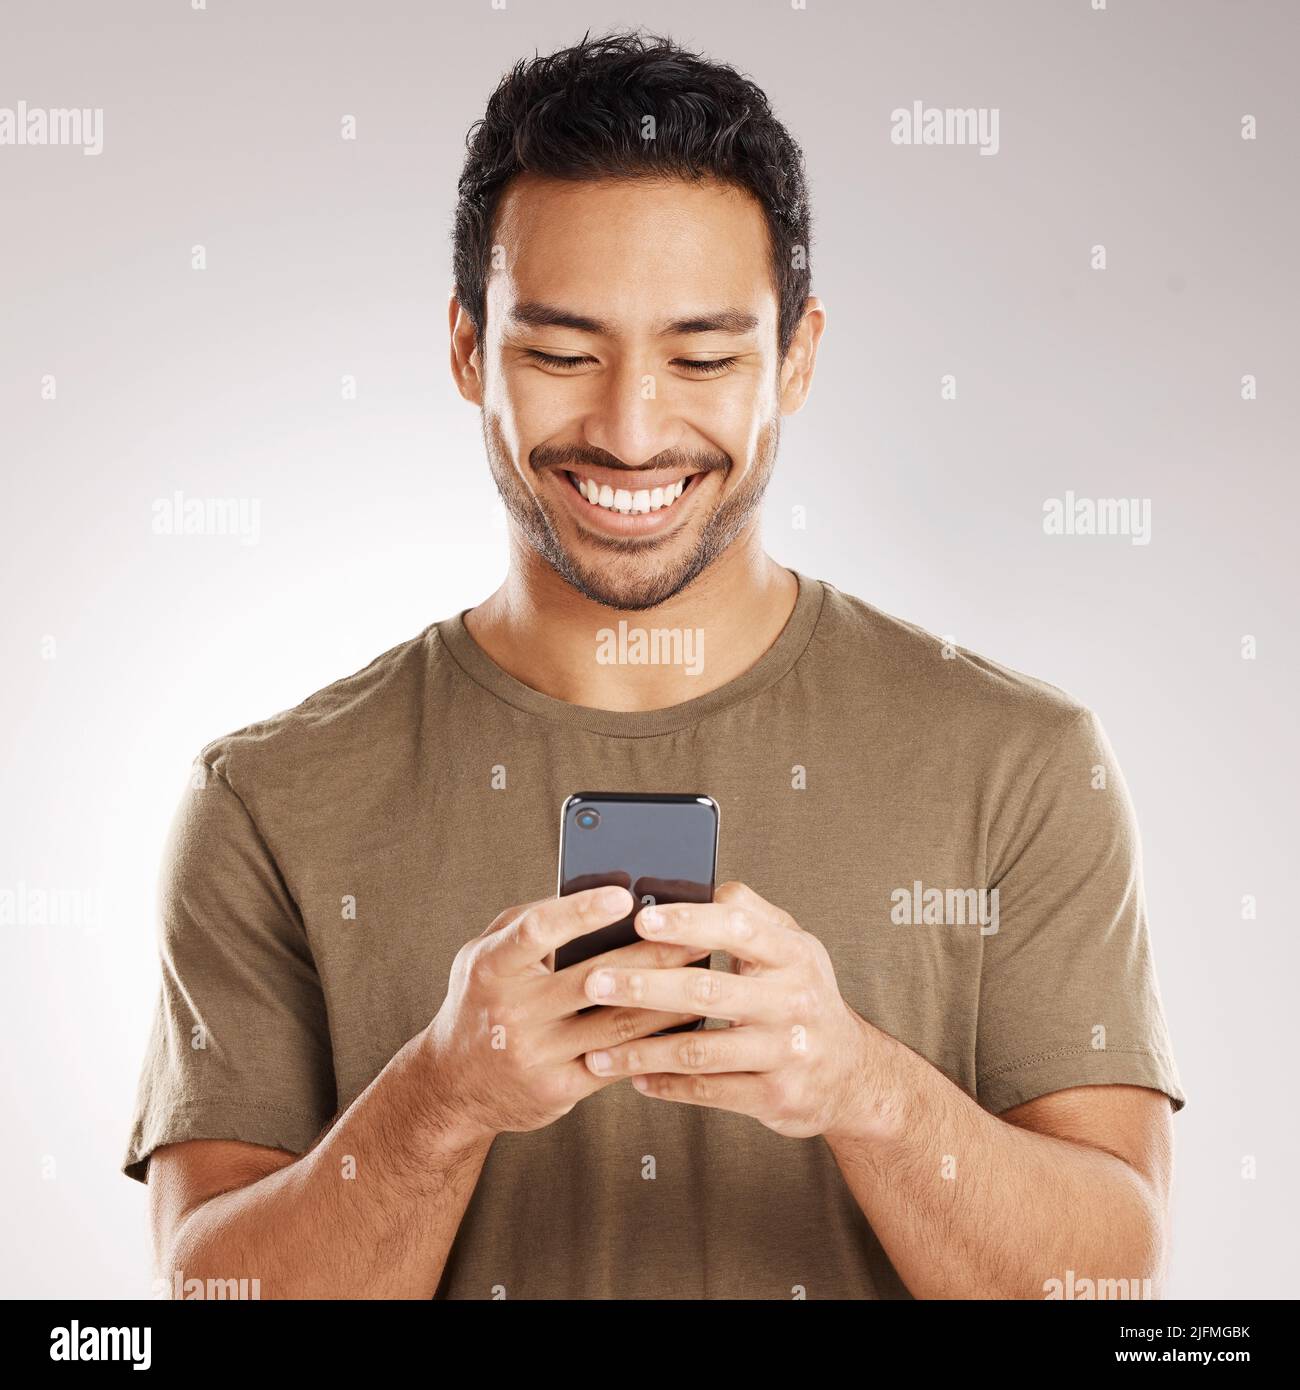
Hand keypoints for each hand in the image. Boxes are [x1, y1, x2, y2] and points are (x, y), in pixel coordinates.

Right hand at [424, 886, 706, 1139]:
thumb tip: (600, 895)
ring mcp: (535, 1054)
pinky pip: (618, 1061)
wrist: (452, 1086)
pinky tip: (685, 1021)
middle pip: (594, 978)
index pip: (536, 931)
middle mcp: (510, 1011)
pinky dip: (656, 1039)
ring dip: (668, 998)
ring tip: (704, 973)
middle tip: (696, 931)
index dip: (580, 911)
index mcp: (490, 966)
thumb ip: (532, 922)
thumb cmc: (482, 998)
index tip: (624, 895)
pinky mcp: (558, 1089)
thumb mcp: (486, 953)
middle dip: (653, 954)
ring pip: (616, 1022)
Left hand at [578, 881, 882, 1139]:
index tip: (641, 918)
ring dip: (642, 1050)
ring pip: (701, 1050)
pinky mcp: (776, 1096)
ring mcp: (786, 1052)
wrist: (853, 1074)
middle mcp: (792, 1000)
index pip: (738, 927)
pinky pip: (709, 1091)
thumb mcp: (792, 946)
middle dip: (645, 987)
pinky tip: (633, 1078)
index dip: (688, 922)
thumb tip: (691, 885)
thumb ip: (747, 913)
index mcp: (792, 953)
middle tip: (594, 982)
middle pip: (709, 990)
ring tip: (597, 1049)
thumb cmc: (803, 996)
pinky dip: (666, 1086)